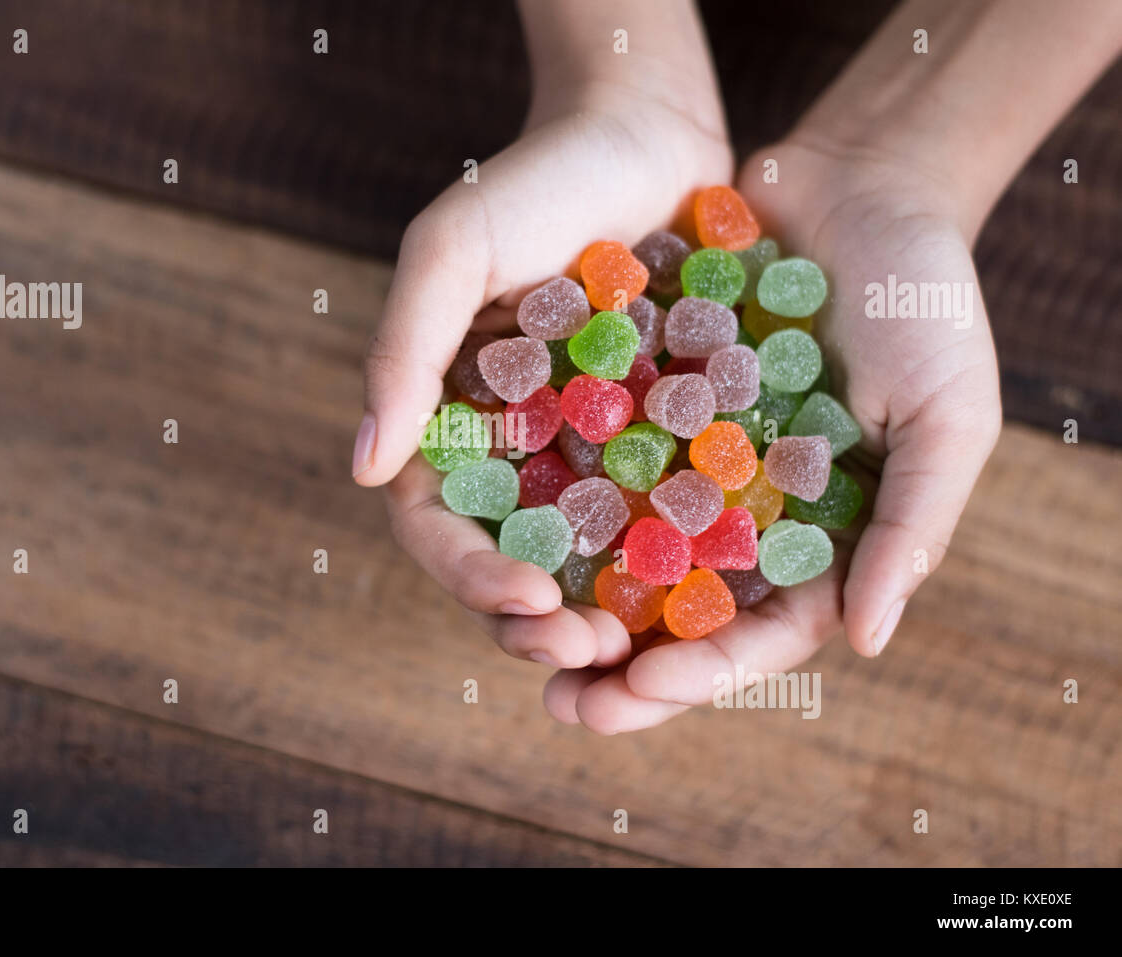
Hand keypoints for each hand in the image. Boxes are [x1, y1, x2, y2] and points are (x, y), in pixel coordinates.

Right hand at [355, 82, 732, 671]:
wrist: (646, 132)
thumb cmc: (534, 180)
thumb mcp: (451, 250)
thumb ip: (401, 351)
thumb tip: (364, 470)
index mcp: (449, 421)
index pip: (436, 524)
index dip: (468, 575)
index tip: (524, 598)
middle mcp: (514, 452)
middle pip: (507, 562)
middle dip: (536, 621)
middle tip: (589, 649)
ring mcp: (588, 454)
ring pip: (585, 563)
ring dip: (606, 615)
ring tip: (644, 649)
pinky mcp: (660, 441)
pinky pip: (663, 515)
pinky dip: (679, 563)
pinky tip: (715, 592)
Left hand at [545, 139, 1001, 731]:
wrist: (861, 182)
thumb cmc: (928, 301)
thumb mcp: (947, 413)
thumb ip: (911, 525)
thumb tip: (870, 643)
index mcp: (814, 538)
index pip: (756, 635)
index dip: (701, 672)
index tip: (639, 687)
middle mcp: (736, 514)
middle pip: (672, 616)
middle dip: (616, 665)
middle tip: (558, 699)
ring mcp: (680, 460)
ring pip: (614, 552)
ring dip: (568, 597)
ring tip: (514, 628)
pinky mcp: (636, 402)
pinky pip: (587, 457)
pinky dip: (550, 493)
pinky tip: (499, 518)